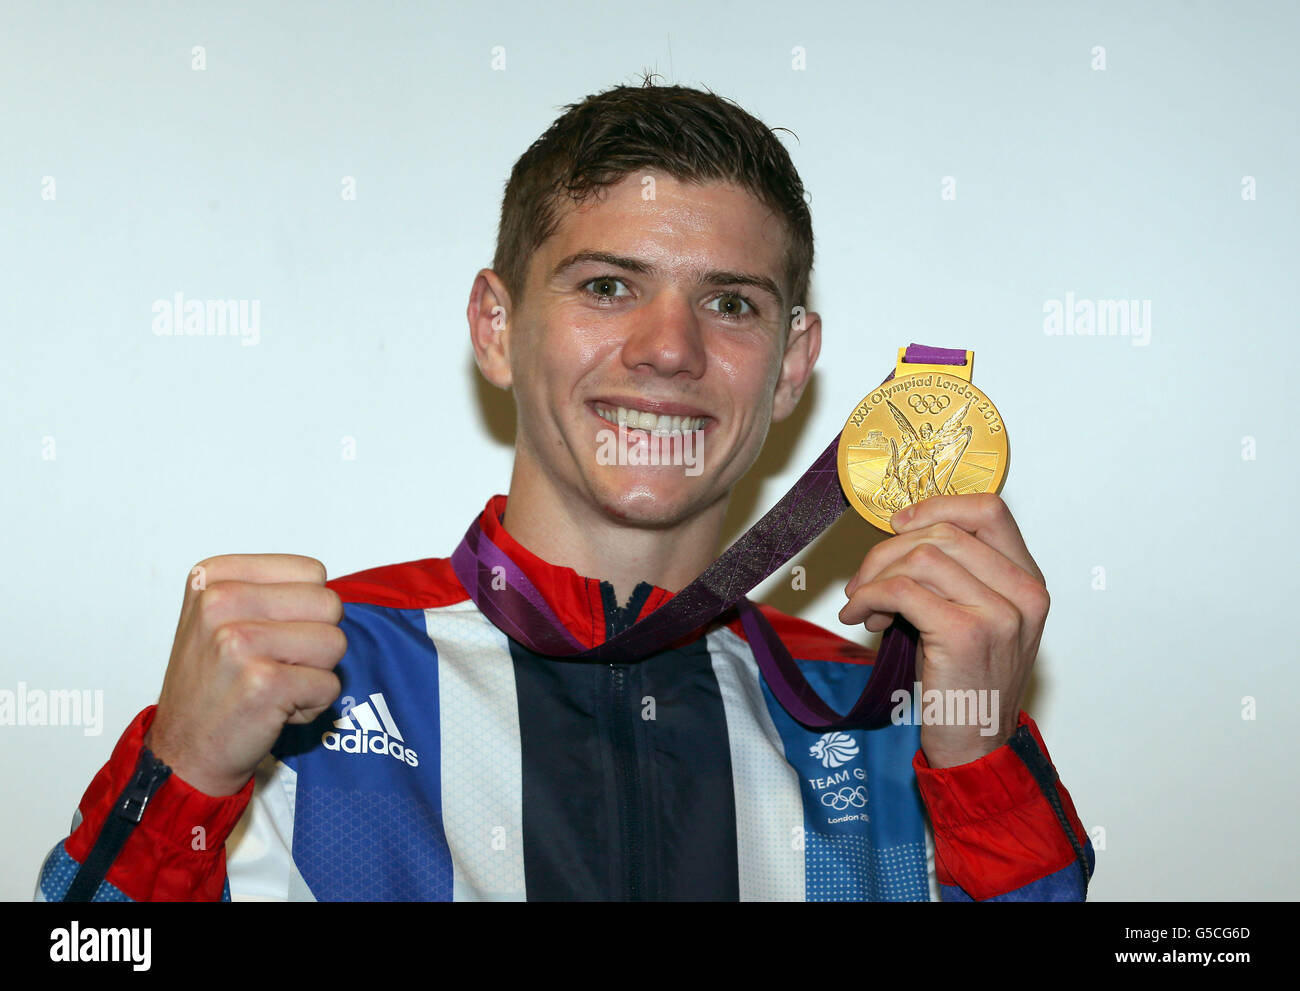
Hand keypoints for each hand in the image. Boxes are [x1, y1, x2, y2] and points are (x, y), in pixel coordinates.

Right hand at [143, 554, 346, 795]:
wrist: (183, 752)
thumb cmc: (213, 683)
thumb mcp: (220, 617)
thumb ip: (271, 590)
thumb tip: (328, 591)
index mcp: (215, 576)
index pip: (312, 572)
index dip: (306, 609)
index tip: (269, 634)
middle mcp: (221, 601)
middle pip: (329, 604)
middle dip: (317, 640)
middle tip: (277, 664)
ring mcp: (240, 642)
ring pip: (336, 643)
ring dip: (316, 673)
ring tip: (275, 686)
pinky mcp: (263, 683)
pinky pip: (330, 684)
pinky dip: (312, 705)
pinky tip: (275, 710)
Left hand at [837, 494, 1048, 768]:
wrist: (977, 747)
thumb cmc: (967, 685)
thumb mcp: (976, 619)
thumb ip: (955, 575)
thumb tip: (900, 535)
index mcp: (1028, 581)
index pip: (989, 509)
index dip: (937, 506)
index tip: (899, 526)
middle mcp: (1023, 592)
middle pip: (944, 530)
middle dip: (889, 549)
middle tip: (864, 581)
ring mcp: (999, 613)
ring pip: (921, 555)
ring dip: (876, 575)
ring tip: (864, 605)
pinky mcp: (966, 634)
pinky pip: (902, 590)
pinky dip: (869, 597)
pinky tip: (860, 617)